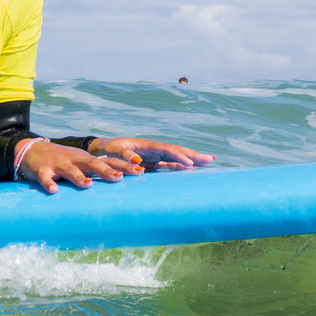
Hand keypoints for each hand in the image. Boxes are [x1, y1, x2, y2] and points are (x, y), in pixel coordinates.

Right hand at [19, 140, 141, 193]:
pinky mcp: (42, 170)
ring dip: (79, 177)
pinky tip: (53, 191)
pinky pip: (45, 178)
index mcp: (86, 159)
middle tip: (120, 178)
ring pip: (70, 170)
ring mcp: (58, 164)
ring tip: (88, 185)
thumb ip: (97, 171)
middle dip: (106, 171)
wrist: (32, 149)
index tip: (140, 171)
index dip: (124, 166)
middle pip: (93, 163)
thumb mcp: (81, 163)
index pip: (108, 161)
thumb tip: (122, 180)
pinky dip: (49, 183)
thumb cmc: (62, 160)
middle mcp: (75, 159)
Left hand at [86, 137, 214, 170]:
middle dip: (194, 155)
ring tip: (211, 161)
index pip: (167, 150)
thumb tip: (139, 162)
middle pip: (178, 151)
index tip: (191, 164)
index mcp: (147, 145)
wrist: (104, 149)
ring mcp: (156, 156)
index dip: (179, 156)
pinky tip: (195, 169)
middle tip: (212, 159)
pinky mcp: (155, 163)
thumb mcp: (114, 150)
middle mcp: (155, 149)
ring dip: (193, 160)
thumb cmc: (108, 149)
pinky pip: (172, 164)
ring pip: (178, 157)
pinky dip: (183, 166)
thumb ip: (126, 155)